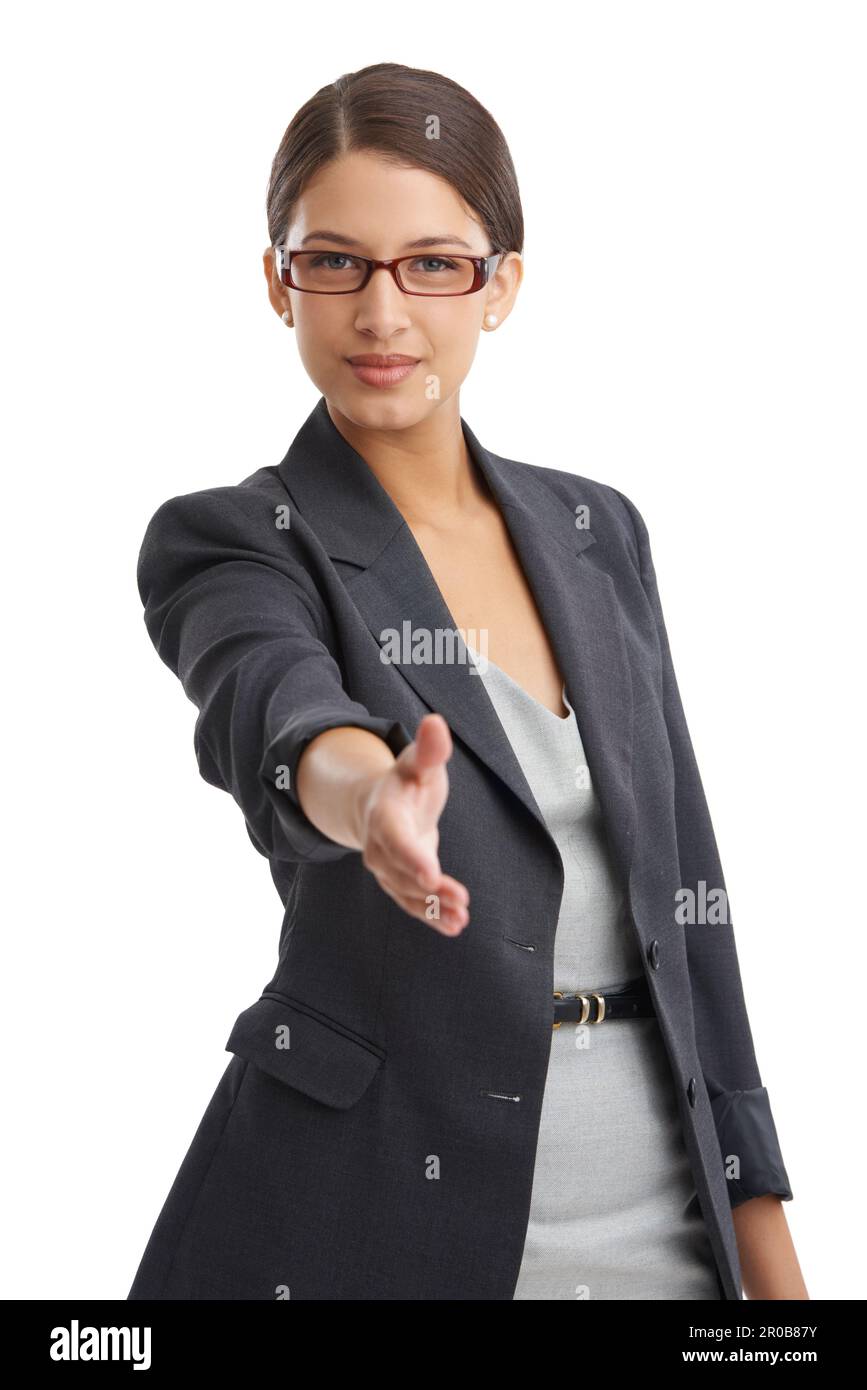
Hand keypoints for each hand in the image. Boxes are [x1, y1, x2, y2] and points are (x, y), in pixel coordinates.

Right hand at [354, 713, 469, 934]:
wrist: (379, 804)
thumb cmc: (407, 780)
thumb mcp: (419, 762)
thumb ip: (429, 749)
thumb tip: (435, 721)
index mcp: (384, 813)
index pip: (396, 838)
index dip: (411, 857)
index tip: (430, 873)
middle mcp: (379, 845)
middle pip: (402, 871)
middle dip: (429, 888)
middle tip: (460, 900)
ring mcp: (386, 868)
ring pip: (408, 892)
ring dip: (433, 907)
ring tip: (461, 918)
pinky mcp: (398, 882)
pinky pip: (412, 903)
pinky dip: (431, 916)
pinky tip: (454, 926)